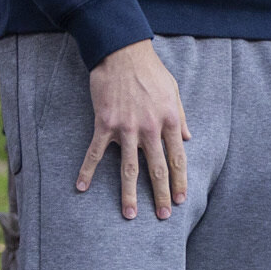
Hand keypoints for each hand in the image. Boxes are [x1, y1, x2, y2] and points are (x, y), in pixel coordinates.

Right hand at [81, 40, 189, 219]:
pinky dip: (87, 170)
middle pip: (157, 169)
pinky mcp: (104, 124)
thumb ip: (181, 117)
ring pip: (129, 168)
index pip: (177, 159)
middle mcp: (150, 128)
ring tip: (129, 214)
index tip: (180, 200)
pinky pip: (95, 152)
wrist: (122, 53)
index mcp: (170, 121)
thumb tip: (189, 139)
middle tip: (163, 216)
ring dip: (129, 193)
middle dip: (161, 194)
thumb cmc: (151, 71)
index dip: (179, 181)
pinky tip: (82, 187)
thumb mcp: (174, 92)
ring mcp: (126, 128)